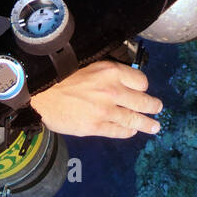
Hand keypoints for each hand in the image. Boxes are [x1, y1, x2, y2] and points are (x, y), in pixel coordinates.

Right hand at [29, 60, 162, 138]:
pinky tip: (131, 132)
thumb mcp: (87, 64)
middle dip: (153, 106)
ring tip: (155, 127)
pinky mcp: (95, 127)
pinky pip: (119, 131)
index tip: (141, 89)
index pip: (141, 80)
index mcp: (111, 71)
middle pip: (143, 101)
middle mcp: (112, 91)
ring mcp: (105, 111)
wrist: (38, 91)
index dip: (142, 86)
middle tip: (158, 108)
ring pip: (134, 119)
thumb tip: (120, 81)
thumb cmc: (60, 75)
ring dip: (147, 124)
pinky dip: (128, 132)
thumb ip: (106, 73)